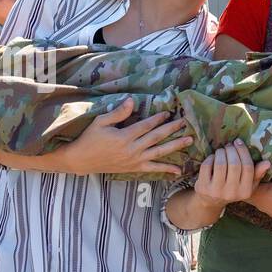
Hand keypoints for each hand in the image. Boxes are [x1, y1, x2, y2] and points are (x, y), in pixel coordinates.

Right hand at [62, 98, 193, 174]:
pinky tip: (179, 170)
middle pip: (156, 137)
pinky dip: (166, 169)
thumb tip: (133, 100)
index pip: (145, 126)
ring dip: (175, 146)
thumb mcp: (100, 122)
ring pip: (159, 152)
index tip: (169, 112)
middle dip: (172, 129)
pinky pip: (153, 169)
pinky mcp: (135, 168)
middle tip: (185, 122)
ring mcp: (135, 160)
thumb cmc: (90, 138)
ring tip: (189, 140)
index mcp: (124, 137)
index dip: (158, 119)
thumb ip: (118, 113)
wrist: (82, 160)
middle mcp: (132, 149)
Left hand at [193, 141, 269, 207]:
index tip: (238, 142)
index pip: (248, 167)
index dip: (243, 151)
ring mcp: (216, 191)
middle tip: (229, 145)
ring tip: (221, 150)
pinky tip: (212, 158)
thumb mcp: (247, 184)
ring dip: (221, 152)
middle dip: (231, 150)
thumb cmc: (232, 187)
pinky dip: (210, 158)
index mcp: (246, 191)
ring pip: (220, 164)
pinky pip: (207, 166)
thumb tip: (267, 163)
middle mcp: (232, 193)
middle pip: (234, 164)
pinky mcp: (203, 187)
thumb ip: (257, 173)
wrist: (211, 201)